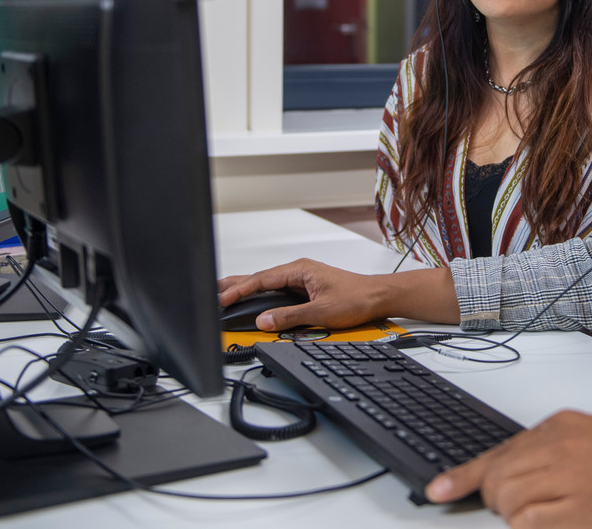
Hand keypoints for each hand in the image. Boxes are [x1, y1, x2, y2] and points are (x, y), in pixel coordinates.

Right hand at [217, 259, 387, 330]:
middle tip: (213, 292)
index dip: (240, 290)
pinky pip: (278, 291)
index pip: (261, 279)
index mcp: (299, 270)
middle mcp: (299, 271)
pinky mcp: (306, 289)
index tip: (223, 299)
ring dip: (248, 290)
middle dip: (236, 286)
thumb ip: (290, 317)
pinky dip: (262, 295)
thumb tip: (265, 321)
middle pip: (260, 278)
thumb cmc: (357, 297)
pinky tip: (254, 301)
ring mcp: (302, 279)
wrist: (378, 297)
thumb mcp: (321, 311)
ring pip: (268, 284)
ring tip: (226, 295)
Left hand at [425, 411, 591, 528]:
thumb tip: (511, 474)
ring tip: (552, 517)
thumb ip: (550, 451)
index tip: (438, 490)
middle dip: (497, 503)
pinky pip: (533, 524)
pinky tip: (557, 524)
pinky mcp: (588, 510)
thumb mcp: (589, 437)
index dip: (462, 476)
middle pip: (497, 481)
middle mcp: (560, 446)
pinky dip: (532, 528)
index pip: (497, 452)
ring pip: (510, 504)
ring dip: (518, 519)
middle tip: (523, 511)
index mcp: (558, 427)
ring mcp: (572, 478)